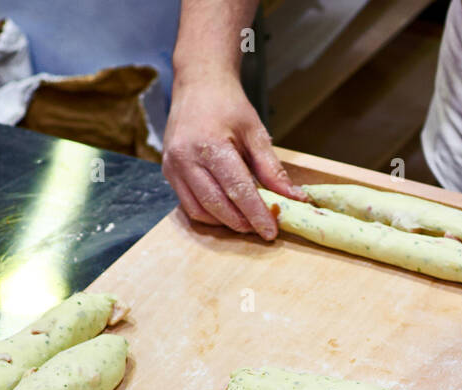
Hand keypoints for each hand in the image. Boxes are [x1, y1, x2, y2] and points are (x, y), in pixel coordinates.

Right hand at [162, 76, 305, 239]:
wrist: (198, 84)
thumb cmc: (228, 105)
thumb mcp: (255, 132)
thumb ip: (272, 169)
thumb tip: (293, 198)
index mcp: (209, 144)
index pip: (237, 190)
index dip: (256, 214)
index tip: (271, 232)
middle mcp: (185, 158)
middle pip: (217, 205)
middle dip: (242, 222)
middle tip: (262, 228)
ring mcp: (172, 166)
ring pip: (200, 211)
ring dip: (225, 222)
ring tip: (246, 220)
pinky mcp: (168, 172)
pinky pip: (189, 205)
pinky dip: (210, 214)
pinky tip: (227, 211)